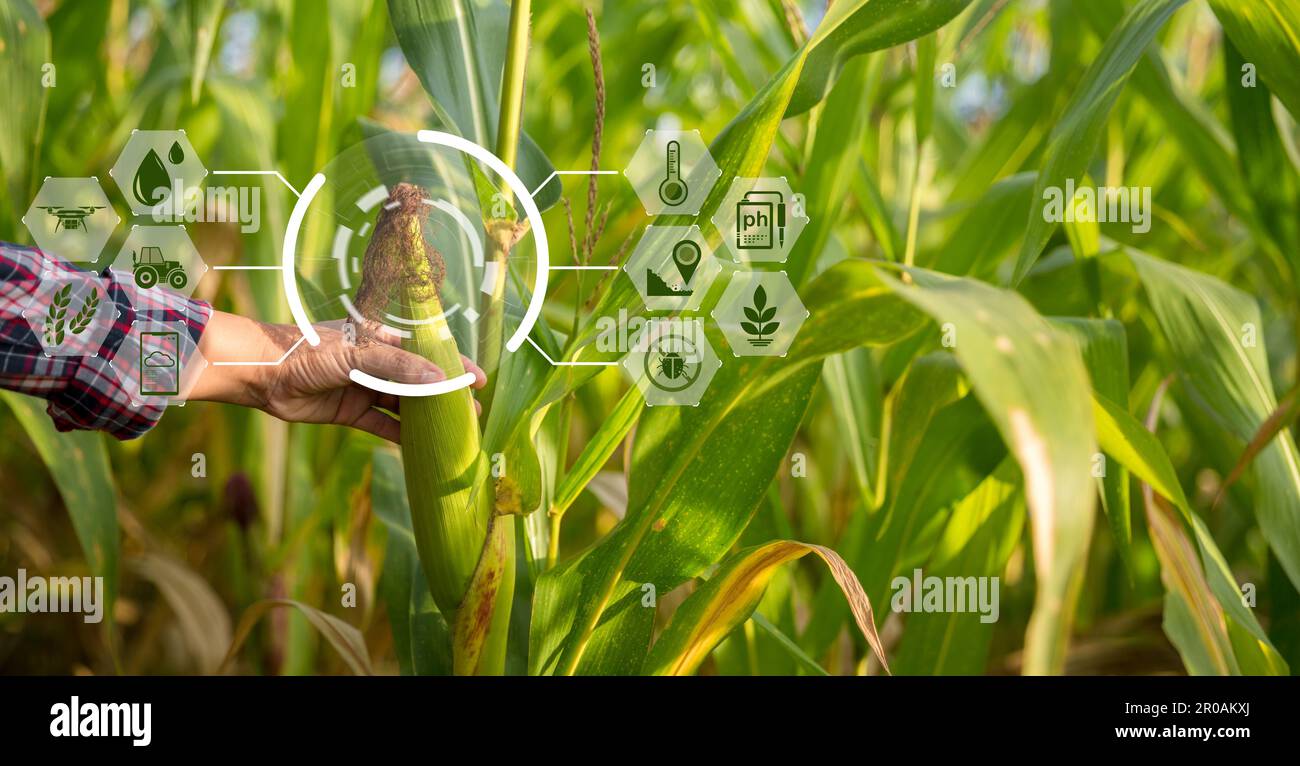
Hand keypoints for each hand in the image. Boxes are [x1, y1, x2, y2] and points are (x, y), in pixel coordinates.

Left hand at [190, 311, 485, 442]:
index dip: (452, 365)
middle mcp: (376, 362)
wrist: (263, 374)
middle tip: (473, 412)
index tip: (478, 380)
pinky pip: (382, 425)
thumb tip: (440, 382)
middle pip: (418, 380)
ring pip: (403, 405)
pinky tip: (422, 447)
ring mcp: (364, 387)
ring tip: (456, 430)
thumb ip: (400, 368)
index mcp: (381, 338)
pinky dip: (401, 435)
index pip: (425, 351)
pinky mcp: (350, 412)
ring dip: (427, 417)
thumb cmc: (310, 350)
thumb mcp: (360, 354)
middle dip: (445, 396)